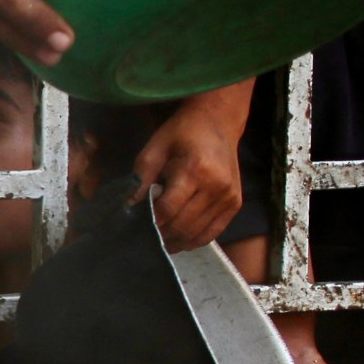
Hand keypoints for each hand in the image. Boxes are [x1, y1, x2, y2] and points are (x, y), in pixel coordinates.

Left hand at [127, 84, 249, 251]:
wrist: (218, 121)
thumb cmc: (182, 132)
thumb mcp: (155, 148)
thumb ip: (141, 177)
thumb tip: (128, 206)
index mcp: (195, 170)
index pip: (168, 208)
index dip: (151, 221)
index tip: (136, 225)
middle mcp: (216, 187)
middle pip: (183, 224)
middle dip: (161, 234)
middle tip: (144, 237)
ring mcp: (229, 197)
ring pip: (197, 234)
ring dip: (176, 242)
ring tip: (159, 242)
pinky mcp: (235, 204)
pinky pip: (212, 233)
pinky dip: (194, 240)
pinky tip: (178, 240)